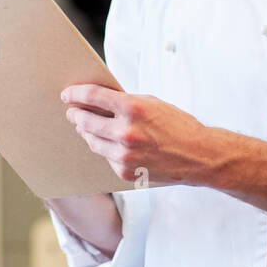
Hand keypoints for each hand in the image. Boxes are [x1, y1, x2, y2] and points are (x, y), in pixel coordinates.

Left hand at [60, 84, 225, 185]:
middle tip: (71, 111)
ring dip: (86, 132)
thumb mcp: (152, 103)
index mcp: (134, 108)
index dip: (76, 93)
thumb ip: (124, 102)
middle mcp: (126, 132)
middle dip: (76, 114)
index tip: (67, 94)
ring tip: (84, 126)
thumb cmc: (177, 125)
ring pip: (92, 141)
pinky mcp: (125, 172)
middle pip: (86, 120)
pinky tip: (107, 142)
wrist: (200, 156)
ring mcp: (125, 155)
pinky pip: (106, 157)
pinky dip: (105, 148)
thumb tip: (96, 100)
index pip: (93, 96)